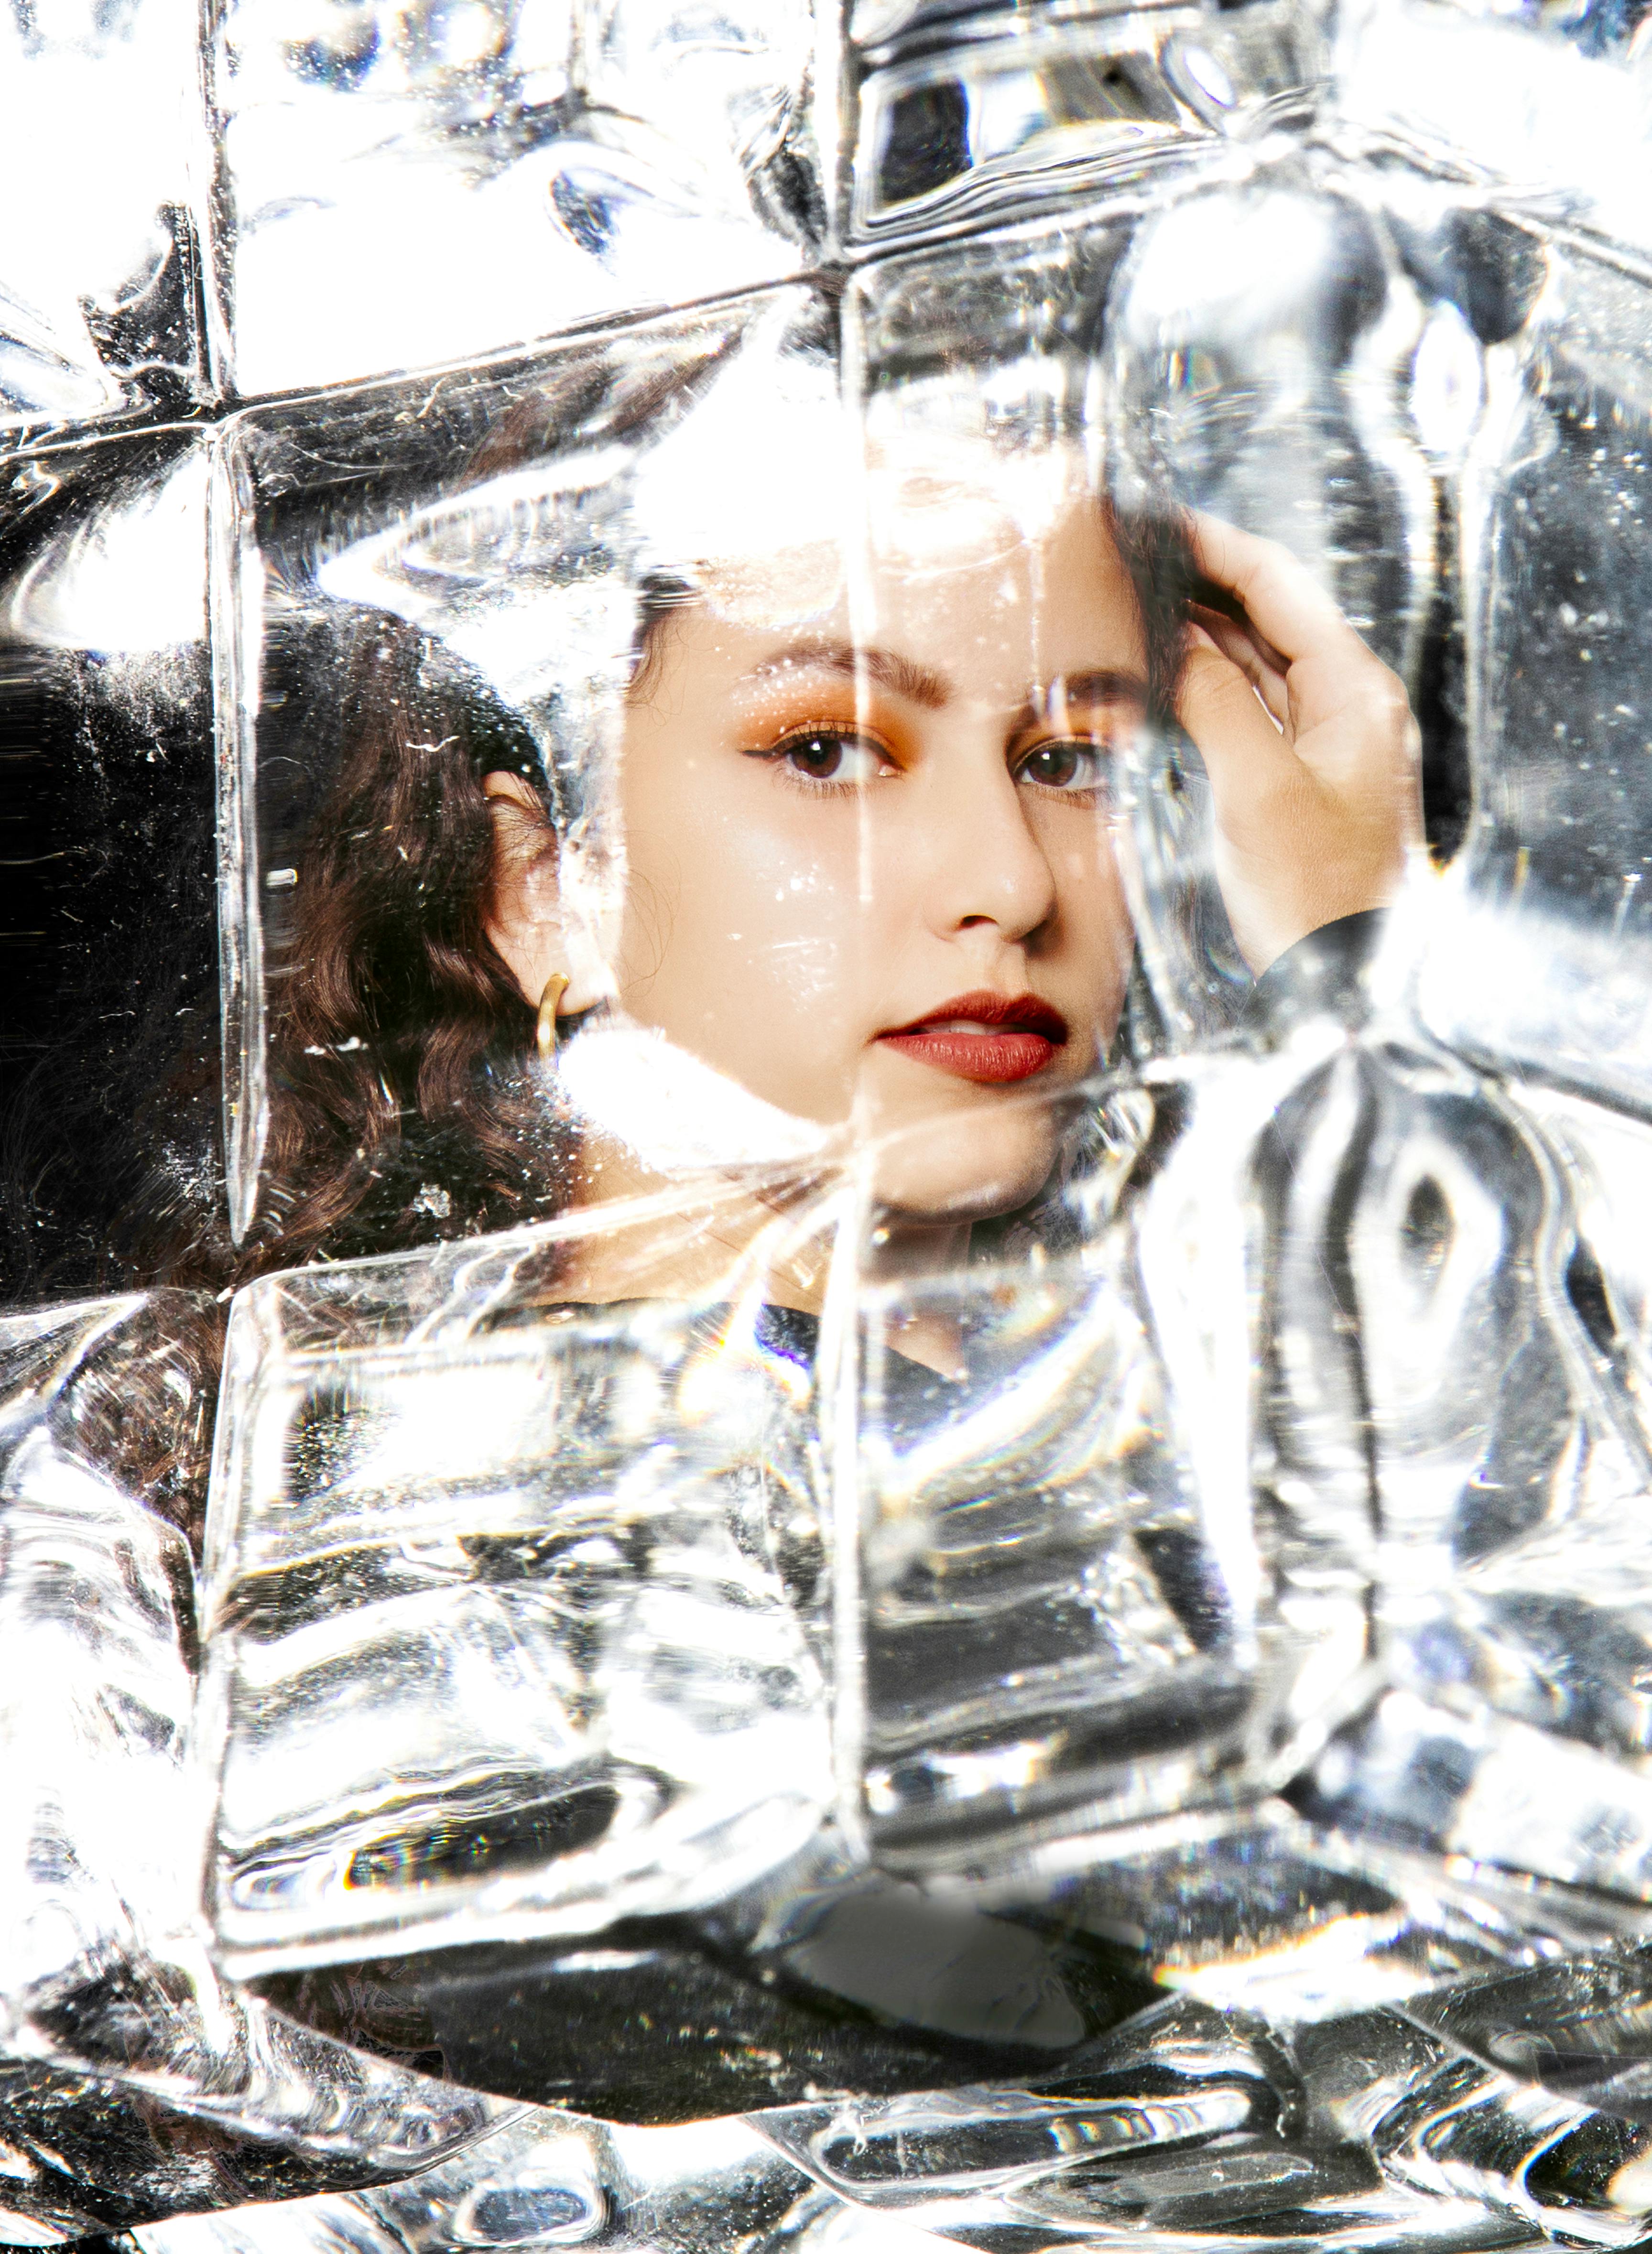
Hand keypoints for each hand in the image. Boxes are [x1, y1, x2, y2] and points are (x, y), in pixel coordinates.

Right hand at [1175, 516, 1423, 975]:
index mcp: (1354, 691)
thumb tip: (1171, 637)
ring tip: (1132, 599)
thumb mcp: (1256, 790)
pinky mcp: (1302, 781)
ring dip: (1196, 629)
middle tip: (1130, 553)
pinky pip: (1249, 708)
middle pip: (1267, 614)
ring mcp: (1328, 743)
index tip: (1155, 519)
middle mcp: (1348, 706)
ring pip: (1254, 661)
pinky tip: (1160, 677)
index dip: (1214, 545)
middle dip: (1199, 579)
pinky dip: (1204, 683)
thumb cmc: (1318, 902)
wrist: (1350, 988)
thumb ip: (1213, 701)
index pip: (1277, 585)